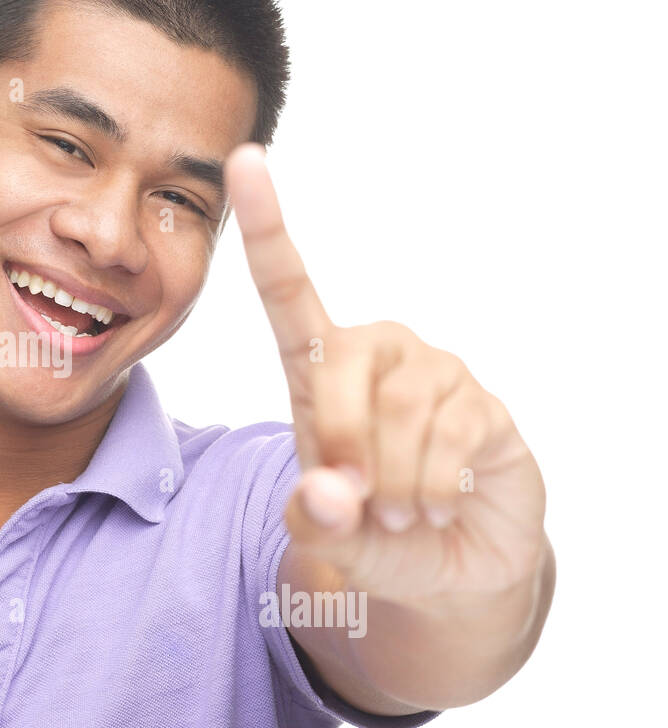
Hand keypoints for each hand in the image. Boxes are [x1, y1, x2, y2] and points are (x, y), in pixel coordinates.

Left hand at [224, 143, 546, 596]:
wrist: (450, 565)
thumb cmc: (371, 531)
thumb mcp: (326, 534)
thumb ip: (314, 519)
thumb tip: (332, 489)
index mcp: (319, 371)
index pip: (287, 291)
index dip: (267, 227)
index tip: (244, 161)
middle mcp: (377, 354)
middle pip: (342, 367)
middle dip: (340, 444)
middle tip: (356, 501)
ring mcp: (435, 373)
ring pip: (400, 409)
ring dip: (393, 481)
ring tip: (398, 511)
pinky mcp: (484, 405)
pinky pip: (451, 435)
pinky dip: (432, 489)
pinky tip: (434, 506)